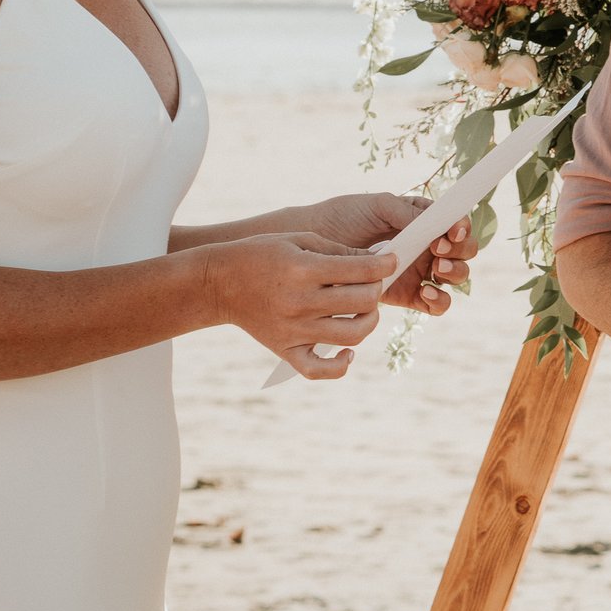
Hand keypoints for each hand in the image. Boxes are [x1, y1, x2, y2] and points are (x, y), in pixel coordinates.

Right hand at [210, 233, 394, 378]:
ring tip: (365, 310)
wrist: (219, 283)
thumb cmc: (262, 255)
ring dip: (369, 321)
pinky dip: (340, 365)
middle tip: (372, 283)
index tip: (391, 261)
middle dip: (377, 289)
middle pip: (363, 302)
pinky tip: (348, 351)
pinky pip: (319, 370)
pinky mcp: (285, 350)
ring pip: (352, 335)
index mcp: (304, 270)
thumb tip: (379, 260)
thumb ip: (340, 250)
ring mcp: (293, 330)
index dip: (386, 265)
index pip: (362, 270)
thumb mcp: (299, 240)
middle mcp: (300, 303)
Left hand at [300, 192, 479, 314]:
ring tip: (435, 270)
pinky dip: (439, 300)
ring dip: (454, 274)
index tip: (452, 231)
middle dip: (460, 252)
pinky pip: (436, 304)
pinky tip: (426, 293)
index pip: (456, 224)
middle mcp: (427, 246)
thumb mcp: (377, 206)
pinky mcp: (408, 296)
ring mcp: (420, 272)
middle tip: (438, 250)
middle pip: (463, 252)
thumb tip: (437, 222)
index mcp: (425, 221)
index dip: (462, 228)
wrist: (313, 244)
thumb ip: (407, 212)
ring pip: (454, 278)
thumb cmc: (344, 218)